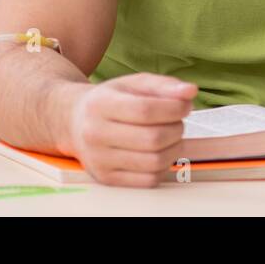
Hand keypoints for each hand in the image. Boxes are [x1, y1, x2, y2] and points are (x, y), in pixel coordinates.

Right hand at [61, 72, 197, 187]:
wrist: (74, 122)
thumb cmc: (110, 100)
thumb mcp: (133, 84)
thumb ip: (163, 85)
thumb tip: (190, 91)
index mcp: (100, 104)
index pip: (146, 110)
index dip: (174, 108)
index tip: (185, 105)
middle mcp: (95, 134)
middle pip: (153, 138)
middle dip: (177, 128)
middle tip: (178, 121)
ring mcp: (99, 160)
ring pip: (154, 161)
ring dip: (175, 148)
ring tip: (172, 135)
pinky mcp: (107, 178)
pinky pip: (149, 179)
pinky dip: (164, 166)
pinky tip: (161, 151)